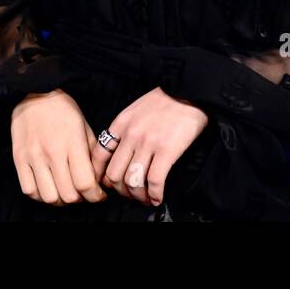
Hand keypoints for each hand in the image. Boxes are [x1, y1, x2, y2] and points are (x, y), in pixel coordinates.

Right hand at [11, 89, 108, 205]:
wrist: (35, 94)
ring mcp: (33, 157)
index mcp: (73, 143)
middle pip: (68, 195)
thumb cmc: (64, 111)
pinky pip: (29, 191)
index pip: (85, 183)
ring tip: (65, 191)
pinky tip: (49, 187)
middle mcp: (53, 152)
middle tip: (83, 193)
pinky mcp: (19, 160)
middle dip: (80, 199)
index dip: (95, 195)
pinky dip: (41, 196)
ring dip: (60, 200)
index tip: (98, 194)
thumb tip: (98, 180)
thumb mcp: (85, 128)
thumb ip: (92, 155)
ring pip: (49, 197)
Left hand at [91, 87, 208, 206]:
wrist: (190, 89)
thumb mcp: (137, 108)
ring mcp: (148, 143)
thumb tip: (120, 153)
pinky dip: (154, 194)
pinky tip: (157, 197)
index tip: (108, 185)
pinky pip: (154, 181)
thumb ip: (126, 129)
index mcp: (121, 124)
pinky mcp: (167, 150)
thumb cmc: (167, 99)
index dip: (101, 176)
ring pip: (133, 181)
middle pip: (114, 175)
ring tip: (145, 199)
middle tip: (130, 195)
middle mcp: (131, 135)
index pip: (99, 156)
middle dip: (121, 191)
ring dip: (138, 196)